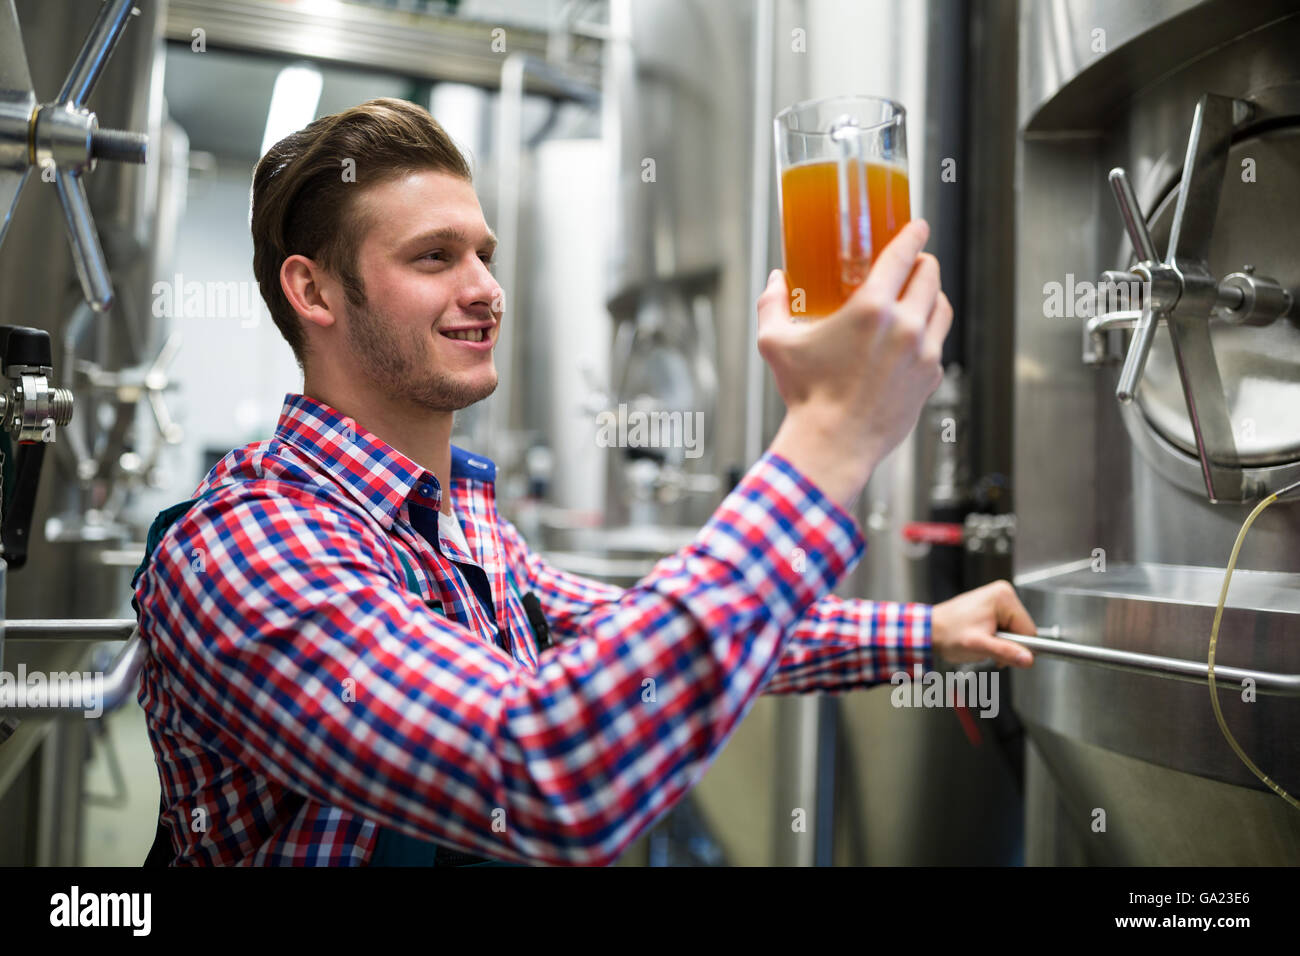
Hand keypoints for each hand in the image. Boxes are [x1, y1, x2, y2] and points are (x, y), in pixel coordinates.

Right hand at [761, 219, 952, 511]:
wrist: (832, 445)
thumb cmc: (805, 395)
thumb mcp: (776, 344)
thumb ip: (772, 304)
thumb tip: (775, 280)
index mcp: (871, 309)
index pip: (904, 255)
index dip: (913, 234)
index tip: (918, 226)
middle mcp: (905, 326)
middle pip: (930, 275)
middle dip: (922, 262)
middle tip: (912, 262)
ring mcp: (923, 353)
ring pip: (941, 306)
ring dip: (932, 294)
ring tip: (918, 295)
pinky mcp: (930, 378)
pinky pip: (937, 342)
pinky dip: (928, 331)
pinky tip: (913, 336)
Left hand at [931, 580, 1036, 668]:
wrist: (929, 630)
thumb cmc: (947, 633)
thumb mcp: (979, 645)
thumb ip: (1005, 651)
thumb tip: (1028, 659)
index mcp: (1004, 598)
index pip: (1029, 630)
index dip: (1019, 647)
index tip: (1001, 653)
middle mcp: (1003, 595)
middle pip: (1022, 631)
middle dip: (1007, 645)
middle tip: (986, 647)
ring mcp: (997, 601)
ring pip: (1014, 633)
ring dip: (1000, 644)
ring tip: (981, 641)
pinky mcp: (992, 608)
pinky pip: (1005, 630)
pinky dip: (995, 639)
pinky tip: (981, 637)